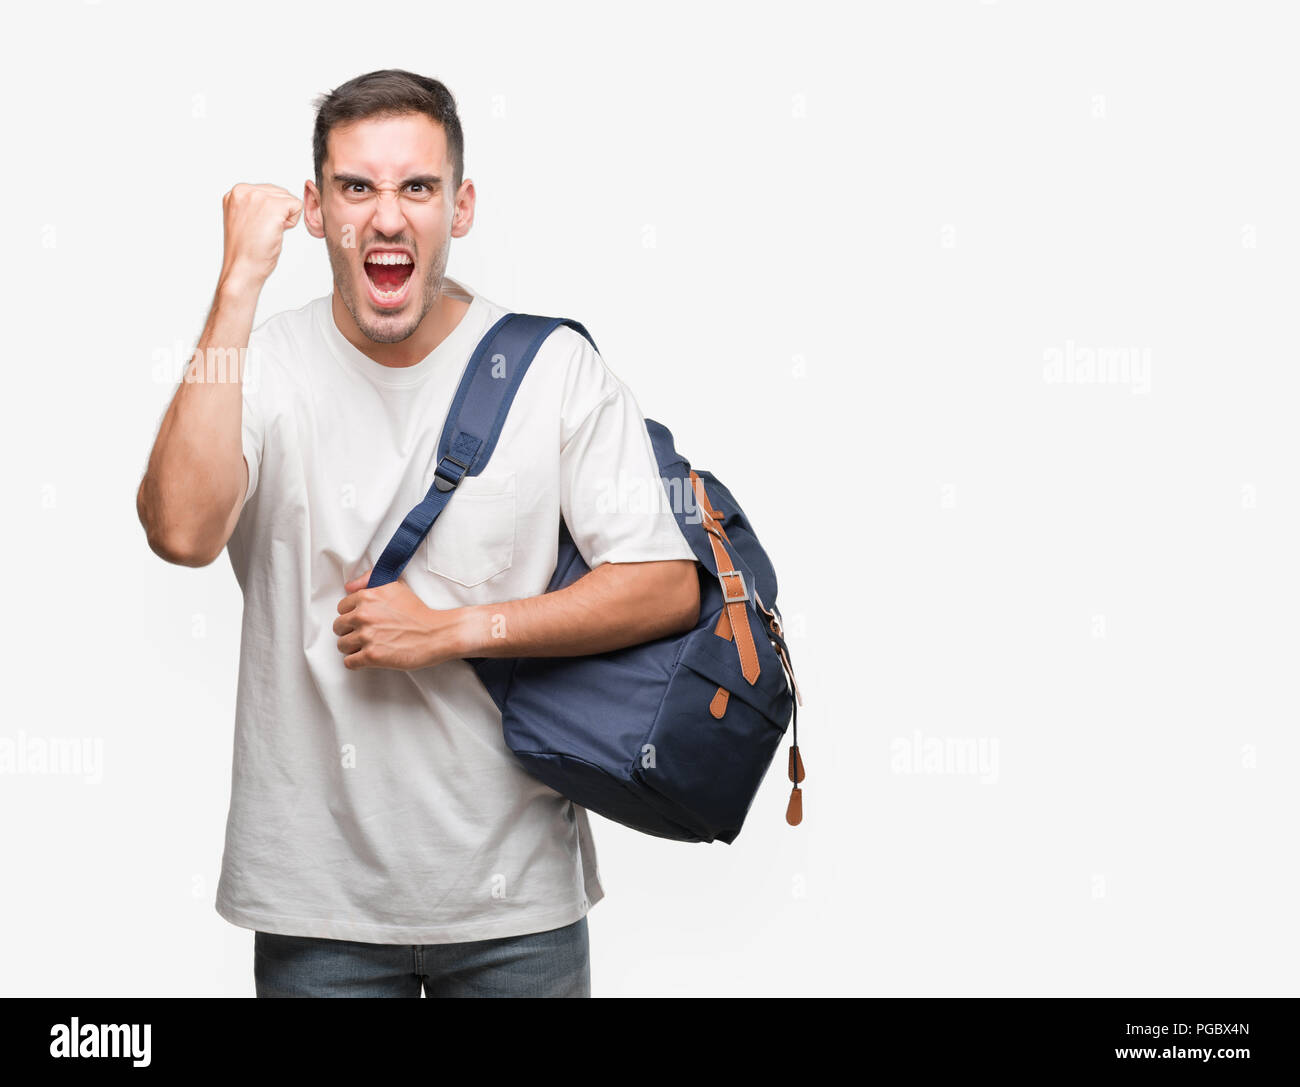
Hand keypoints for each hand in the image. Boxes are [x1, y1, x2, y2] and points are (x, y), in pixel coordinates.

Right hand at [219, 182, 302, 292]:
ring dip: (284, 218)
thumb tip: (277, 199)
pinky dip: (292, 222)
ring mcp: (258, 197)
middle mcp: (244, 190)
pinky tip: (276, 232)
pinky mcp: (273, 207)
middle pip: (280, 193)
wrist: (243, 269)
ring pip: (289, 199)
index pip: (268, 191)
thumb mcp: (246, 218)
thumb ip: (255, 204)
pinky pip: (297, 206)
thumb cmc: (246, 251)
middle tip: (262, 231)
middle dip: (278, 213)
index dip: (269, 212)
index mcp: (236, 193)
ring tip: (267, 232)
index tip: (256, 226)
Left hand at [333, 569, 465, 670]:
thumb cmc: (418, 612)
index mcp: (367, 597)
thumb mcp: (395, 586)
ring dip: (352, 647)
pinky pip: (349, 662)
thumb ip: (369, 580)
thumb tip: (349, 587)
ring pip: (342, 645)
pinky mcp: (371, 656)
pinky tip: (366, 658)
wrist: (436, 633)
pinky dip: (356, 662)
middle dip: (349, 631)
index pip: (341, 608)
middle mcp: (363, 615)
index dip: (351, 615)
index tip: (361, 620)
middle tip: (363, 634)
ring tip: (366, 646)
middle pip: (339, 627)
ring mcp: (366, 636)